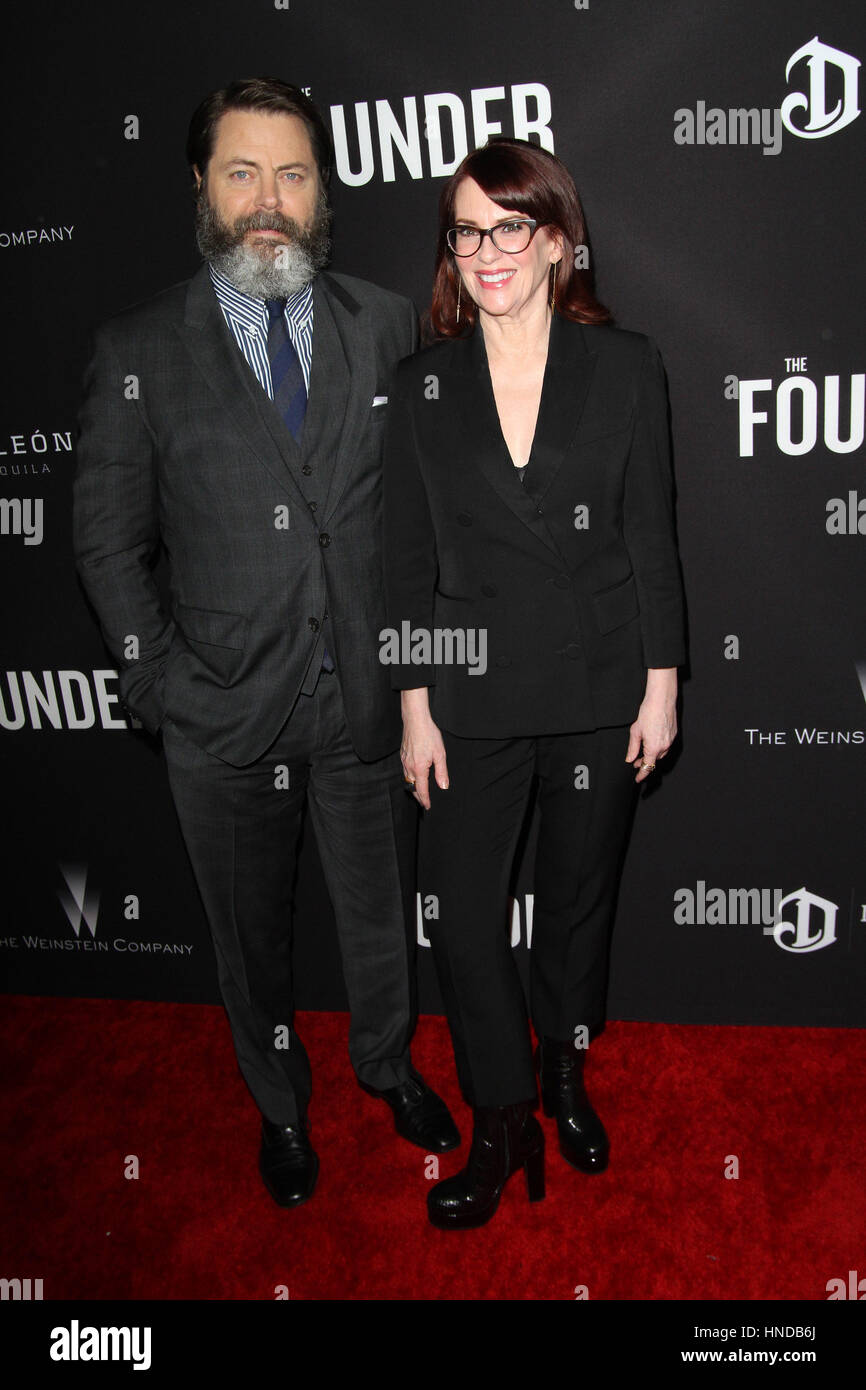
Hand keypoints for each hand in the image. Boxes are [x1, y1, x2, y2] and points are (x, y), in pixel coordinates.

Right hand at [400, 696, 448, 809]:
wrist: (416, 720)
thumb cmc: (429, 734)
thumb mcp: (440, 754)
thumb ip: (441, 772)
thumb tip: (443, 786)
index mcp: (419, 768)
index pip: (421, 790)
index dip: (425, 800)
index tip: (427, 806)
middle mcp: (409, 767)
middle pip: (412, 787)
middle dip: (418, 796)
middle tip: (424, 802)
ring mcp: (404, 761)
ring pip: (407, 779)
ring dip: (413, 787)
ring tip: (420, 791)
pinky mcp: (402, 755)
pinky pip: (405, 771)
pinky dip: (409, 778)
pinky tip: (415, 776)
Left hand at [625, 668, 677, 783]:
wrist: (662, 700)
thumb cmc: (648, 713)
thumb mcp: (635, 731)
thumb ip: (632, 748)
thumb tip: (630, 759)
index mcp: (654, 748)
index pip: (648, 767)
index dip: (642, 774)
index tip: (638, 779)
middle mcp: (664, 746)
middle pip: (654, 760)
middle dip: (645, 762)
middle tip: (636, 761)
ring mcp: (671, 741)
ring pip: (661, 754)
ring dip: (652, 755)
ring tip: (643, 750)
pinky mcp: (674, 734)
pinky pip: (666, 746)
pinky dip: (658, 747)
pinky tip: (652, 740)